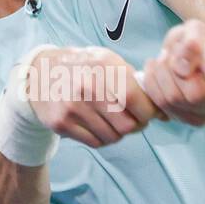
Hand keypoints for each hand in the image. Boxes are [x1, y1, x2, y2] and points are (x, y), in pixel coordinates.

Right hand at [26, 46, 160, 147]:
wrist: (40, 72)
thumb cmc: (84, 67)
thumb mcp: (108, 61)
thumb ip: (134, 82)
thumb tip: (164, 112)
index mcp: (104, 66)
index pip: (136, 100)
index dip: (148, 113)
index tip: (149, 114)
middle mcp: (88, 86)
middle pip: (128, 124)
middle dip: (135, 126)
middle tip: (132, 120)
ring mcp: (73, 106)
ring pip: (113, 137)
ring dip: (118, 133)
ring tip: (112, 120)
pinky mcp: (61, 123)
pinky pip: (95, 142)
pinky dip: (102, 138)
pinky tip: (97, 125)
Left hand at [141, 20, 204, 125]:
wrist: (197, 54)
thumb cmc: (202, 42)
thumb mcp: (198, 30)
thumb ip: (193, 41)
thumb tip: (182, 66)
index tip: (198, 49)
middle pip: (195, 94)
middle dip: (175, 68)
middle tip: (172, 52)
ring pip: (174, 100)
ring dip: (161, 73)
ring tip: (164, 58)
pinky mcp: (187, 118)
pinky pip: (161, 105)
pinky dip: (152, 83)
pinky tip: (156, 69)